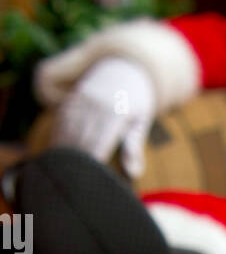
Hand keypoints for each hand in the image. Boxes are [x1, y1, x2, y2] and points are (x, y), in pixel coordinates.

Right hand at [52, 57, 155, 178]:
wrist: (125, 69)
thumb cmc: (136, 103)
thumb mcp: (140, 122)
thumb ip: (135, 147)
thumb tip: (134, 173)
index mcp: (114, 112)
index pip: (98, 144)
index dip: (92, 164)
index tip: (90, 181)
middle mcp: (94, 104)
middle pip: (80, 139)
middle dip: (76, 163)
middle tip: (74, 184)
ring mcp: (80, 99)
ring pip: (66, 130)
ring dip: (62, 152)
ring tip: (61, 174)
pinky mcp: (71, 98)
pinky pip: (61, 120)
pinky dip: (58, 138)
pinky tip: (56, 155)